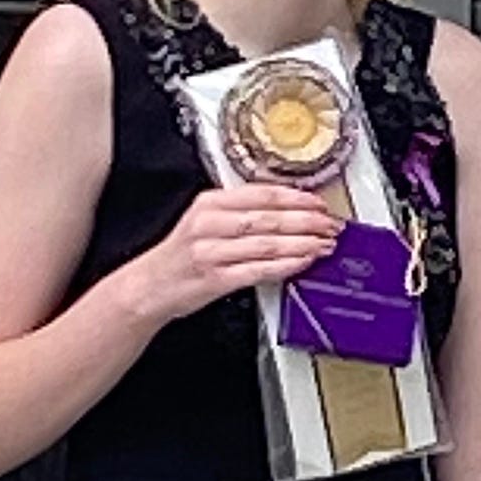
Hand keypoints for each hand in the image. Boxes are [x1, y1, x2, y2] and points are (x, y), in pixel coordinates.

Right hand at [125, 186, 342, 325]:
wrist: (150, 286)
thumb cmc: (182, 253)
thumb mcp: (205, 220)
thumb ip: (241, 211)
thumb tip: (289, 208)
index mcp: (209, 203)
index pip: (262, 194)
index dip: (297, 197)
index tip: (320, 202)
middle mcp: (210, 224)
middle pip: (271, 218)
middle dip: (308, 221)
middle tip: (331, 225)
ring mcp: (212, 252)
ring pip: (269, 244)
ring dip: (303, 244)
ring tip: (325, 244)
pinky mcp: (217, 278)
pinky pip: (259, 270)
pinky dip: (286, 265)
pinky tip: (303, 262)